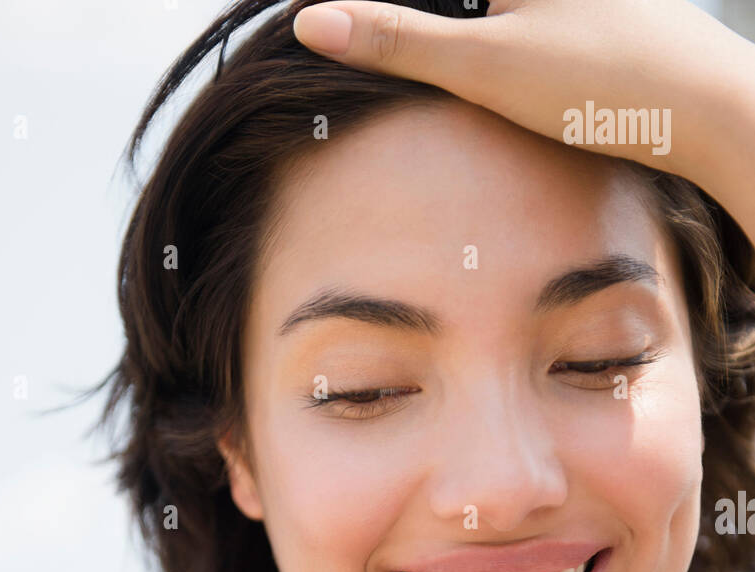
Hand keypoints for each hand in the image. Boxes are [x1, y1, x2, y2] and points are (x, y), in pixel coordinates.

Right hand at [292, 0, 754, 240]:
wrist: (710, 109)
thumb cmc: (605, 81)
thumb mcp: (484, 65)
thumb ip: (398, 40)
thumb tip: (314, 23)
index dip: (383, 10)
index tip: (326, 22)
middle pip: (461, 3)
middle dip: (423, 22)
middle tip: (359, 43)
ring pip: (494, 11)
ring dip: (457, 32)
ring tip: (407, 53)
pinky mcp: (604, 9)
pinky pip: (528, 19)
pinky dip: (499, 34)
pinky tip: (517, 80)